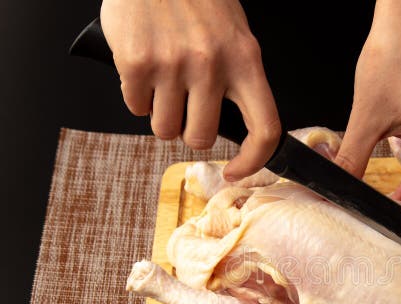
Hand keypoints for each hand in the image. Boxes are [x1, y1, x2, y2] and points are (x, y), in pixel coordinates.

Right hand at [100, 0, 280, 178]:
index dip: (253, 161)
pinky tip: (143, 67)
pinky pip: (135, 107)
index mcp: (246, 60)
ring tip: (162, 81)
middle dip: (189, 130)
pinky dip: (135, 95)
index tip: (236, 171)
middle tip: (185, 107)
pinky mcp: (136, 62)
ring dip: (160, 114)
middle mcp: (212, 65)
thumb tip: (235, 127)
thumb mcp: (233, 34)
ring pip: (164, 128)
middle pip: (201, 137)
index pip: (265, 129)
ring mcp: (172, 65)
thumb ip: (237, 78)